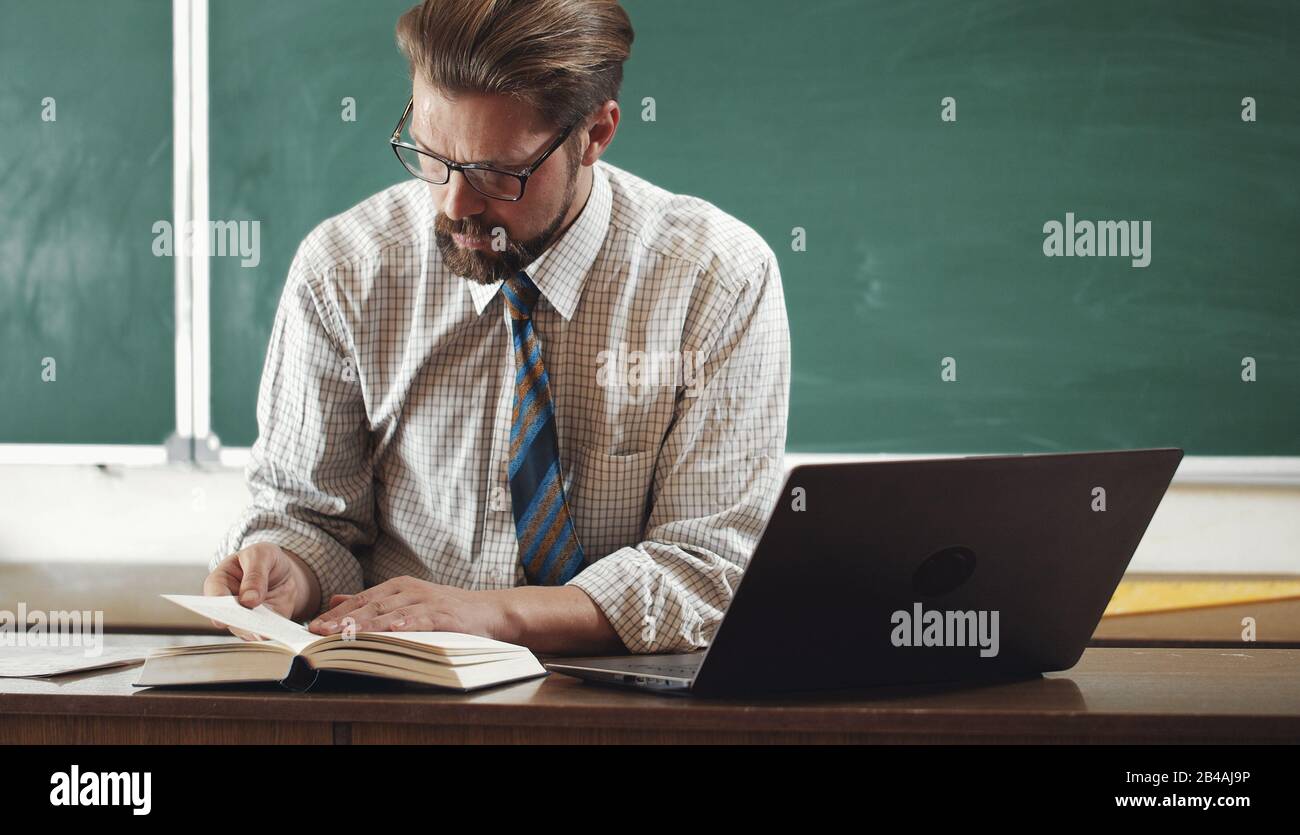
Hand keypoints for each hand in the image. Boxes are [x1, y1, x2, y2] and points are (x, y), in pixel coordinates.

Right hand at [203, 543, 320, 639]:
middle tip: (250, 624)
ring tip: (266, 631)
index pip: (214, 595)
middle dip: (239, 622)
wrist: (282, 569)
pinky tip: (279, 631)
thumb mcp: (261, 555)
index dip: (218, 606)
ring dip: (256, 631)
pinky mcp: (261, 626)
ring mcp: (243, 618)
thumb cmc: (263, 558)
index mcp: (220, 582)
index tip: (224, 615)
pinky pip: (264, 633)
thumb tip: (248, 600)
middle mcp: (228, 605)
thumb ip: (255, 574)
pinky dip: (271, 633)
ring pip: (245, 630)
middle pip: (228, 618)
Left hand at [307, 576, 509, 640]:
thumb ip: (372, 601)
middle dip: (342, 620)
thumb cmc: (447, 609)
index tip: (313, 627)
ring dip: (366, 624)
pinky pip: (421, 619)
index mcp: (398, 586)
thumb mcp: (407, 600)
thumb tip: (334, 601)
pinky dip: (406, 624)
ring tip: (344, 634)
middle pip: (371, 605)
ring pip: (391, 612)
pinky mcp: (444, 615)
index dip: (336, 614)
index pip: (361, 599)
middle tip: (319, 632)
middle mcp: (410, 589)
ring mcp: (427, 601)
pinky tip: (391, 630)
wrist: (490, 611)